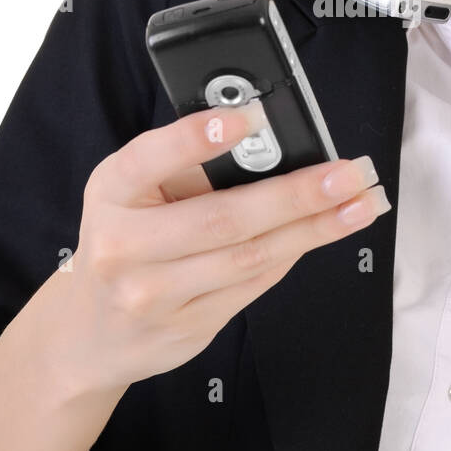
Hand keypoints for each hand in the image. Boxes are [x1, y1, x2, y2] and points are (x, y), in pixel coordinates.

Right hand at [56, 102, 389, 391]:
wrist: (92, 332)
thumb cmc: (125, 239)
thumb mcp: (134, 191)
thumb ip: (187, 166)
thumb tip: (269, 142)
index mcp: (111, 193)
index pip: (149, 159)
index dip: (198, 138)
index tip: (251, 118)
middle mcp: (124, 247)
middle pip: (223, 219)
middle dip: (296, 195)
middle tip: (346, 174)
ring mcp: (154, 296)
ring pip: (250, 257)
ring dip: (314, 228)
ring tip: (358, 204)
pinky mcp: (187, 328)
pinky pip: (254, 285)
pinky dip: (294, 253)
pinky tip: (325, 231)